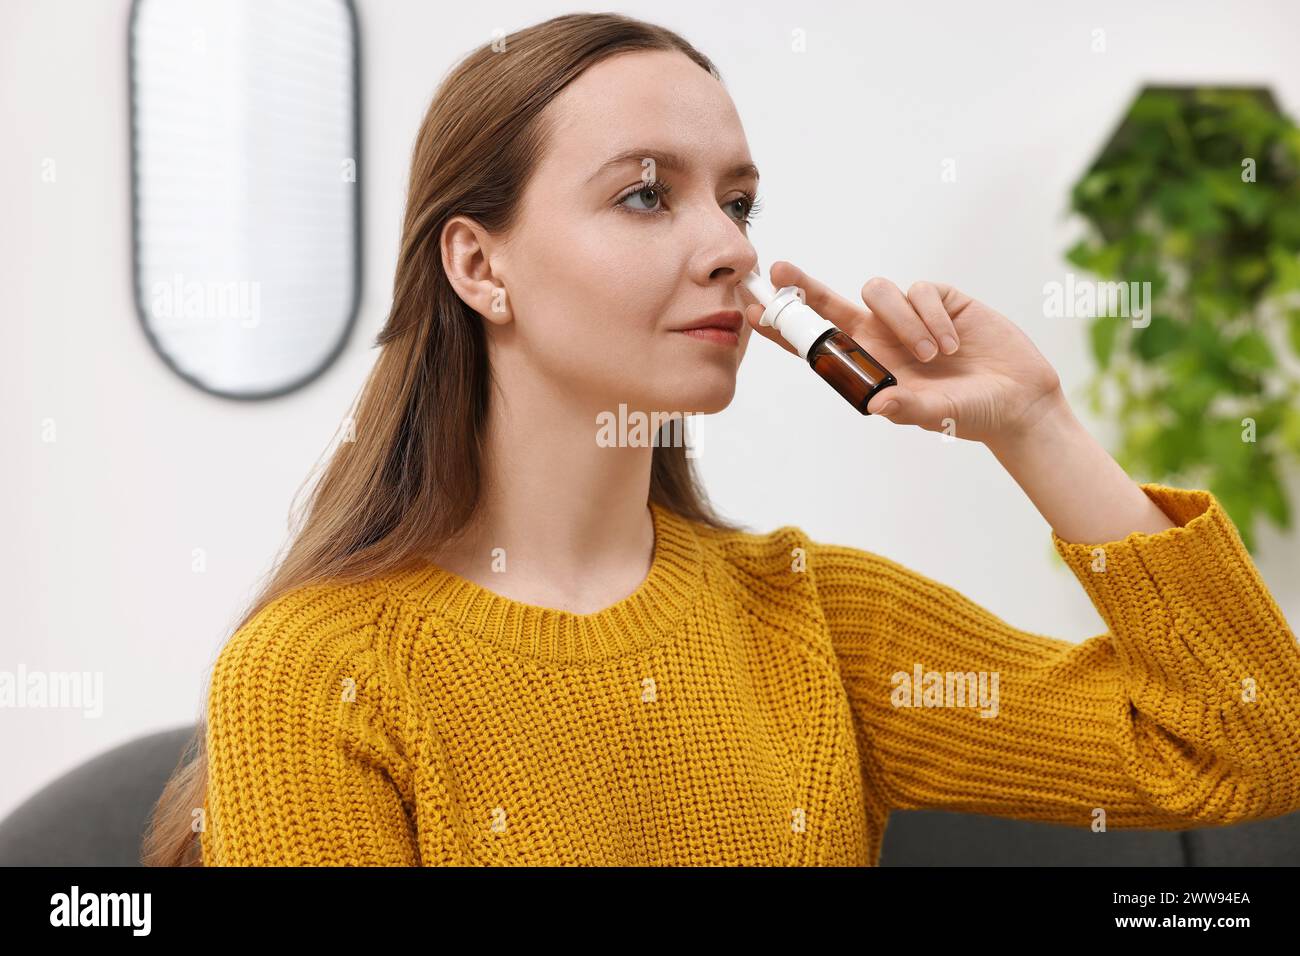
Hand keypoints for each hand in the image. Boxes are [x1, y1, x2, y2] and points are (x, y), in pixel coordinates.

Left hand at [742, 262, 1064, 445]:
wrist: (1017, 399)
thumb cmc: (968, 413)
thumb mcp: (935, 415)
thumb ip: (908, 408)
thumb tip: (879, 403)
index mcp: (866, 366)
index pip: (815, 344)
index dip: (785, 329)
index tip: (754, 313)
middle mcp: (879, 337)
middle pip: (830, 304)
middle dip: (804, 287)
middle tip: (778, 269)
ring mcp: (908, 316)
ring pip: (879, 291)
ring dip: (902, 322)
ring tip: (932, 357)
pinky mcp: (939, 299)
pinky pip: (920, 291)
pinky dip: (933, 318)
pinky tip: (951, 343)